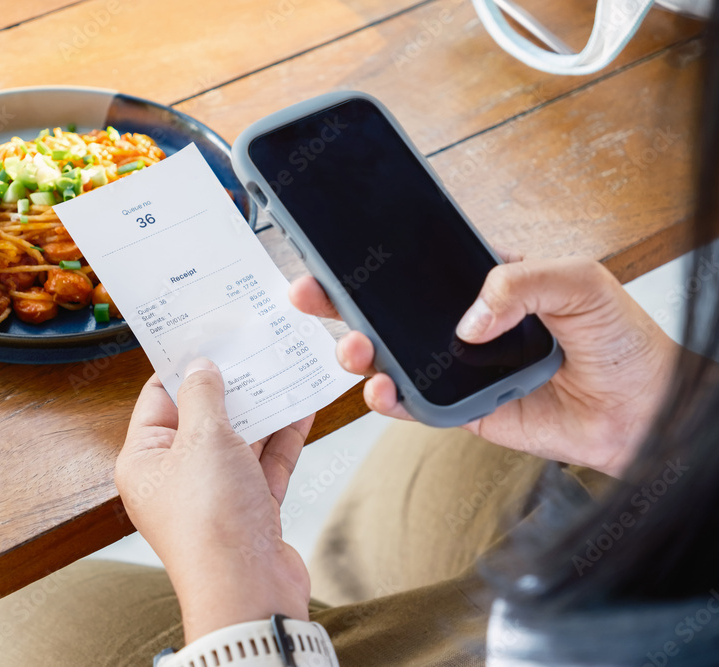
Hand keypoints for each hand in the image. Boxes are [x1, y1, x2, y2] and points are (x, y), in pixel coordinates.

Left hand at [114, 359, 313, 643]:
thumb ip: (204, 396)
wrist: (248, 590)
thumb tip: (200, 367)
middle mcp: (177, 476)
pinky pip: (266, 462)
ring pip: (239, 438)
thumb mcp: (202, 440)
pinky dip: (283, 437)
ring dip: (263, 407)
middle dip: (230, 384)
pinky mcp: (251, 508)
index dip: (182, 364)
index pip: (158, 398)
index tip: (205, 334)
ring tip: (283, 365)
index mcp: (145, 460)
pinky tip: (302, 407)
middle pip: (203, 416)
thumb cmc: (211, 523)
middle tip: (251, 343)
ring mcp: (216, 493)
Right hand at [289, 254, 678, 476]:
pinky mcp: (464, 410)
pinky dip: (390, 399)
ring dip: (360, 350)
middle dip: (343, 301)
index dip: (378, 257)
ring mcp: (460, 367)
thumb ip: (520, 282)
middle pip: (390, 308)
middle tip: (312, 294)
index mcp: (488, 282)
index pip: (421, 263)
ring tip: (353, 348)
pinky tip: (380, 389)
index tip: (338, 249)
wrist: (645, 411)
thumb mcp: (579, 281)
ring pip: (393, 356)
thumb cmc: (622, 340)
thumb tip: (467, 320)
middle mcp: (467, 323)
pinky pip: (416, 404)